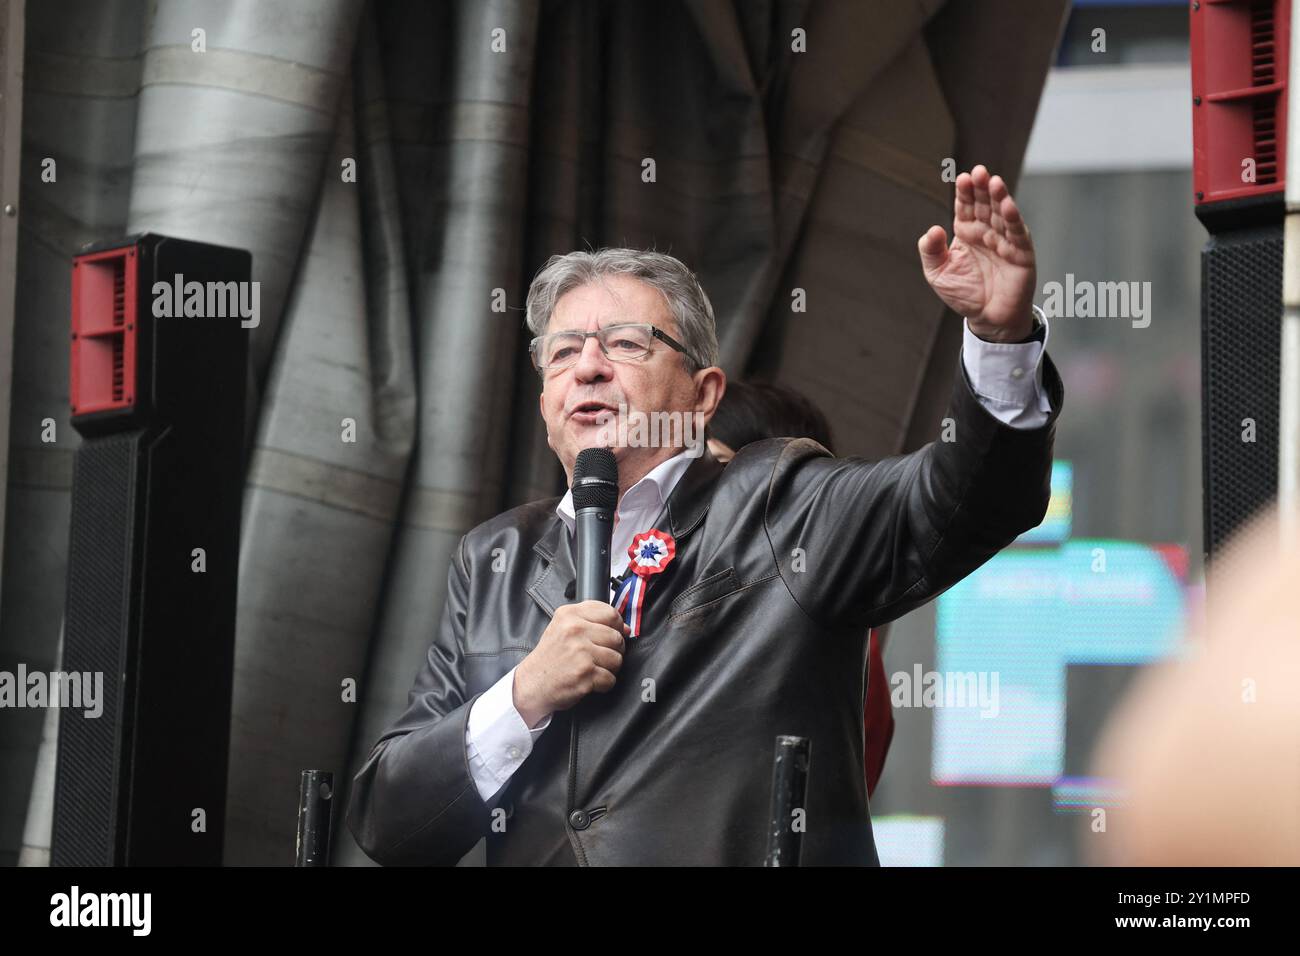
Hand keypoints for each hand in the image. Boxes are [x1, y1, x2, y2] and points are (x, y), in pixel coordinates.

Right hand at [513, 600, 628, 726]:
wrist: (532, 683)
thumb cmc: (550, 658)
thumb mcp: (563, 628)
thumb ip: (592, 622)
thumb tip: (626, 628)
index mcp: (569, 614)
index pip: (610, 613)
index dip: (617, 626)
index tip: (611, 633)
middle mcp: (575, 630)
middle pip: (617, 637)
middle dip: (614, 650)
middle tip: (598, 657)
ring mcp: (580, 652)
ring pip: (617, 659)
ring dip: (609, 668)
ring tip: (593, 668)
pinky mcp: (585, 673)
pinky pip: (611, 678)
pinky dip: (603, 684)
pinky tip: (589, 680)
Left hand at [917, 164, 1036, 342]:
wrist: (987, 319)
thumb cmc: (963, 294)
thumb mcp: (938, 274)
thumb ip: (930, 252)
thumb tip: (932, 230)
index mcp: (967, 232)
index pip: (966, 206)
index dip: (965, 193)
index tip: (962, 178)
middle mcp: (987, 232)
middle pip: (985, 204)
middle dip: (982, 188)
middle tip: (979, 172)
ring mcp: (1005, 241)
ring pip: (1002, 214)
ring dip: (999, 198)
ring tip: (994, 182)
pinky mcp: (1021, 253)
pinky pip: (1017, 234)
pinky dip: (1013, 219)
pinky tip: (1008, 205)